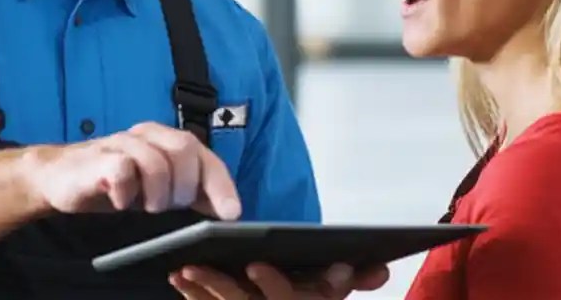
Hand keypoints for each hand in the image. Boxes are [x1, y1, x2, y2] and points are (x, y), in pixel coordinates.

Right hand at [23, 122, 240, 219]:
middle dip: (185, 186)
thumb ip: (190, 190)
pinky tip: (121, 201)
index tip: (231, 213)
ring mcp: (121, 144)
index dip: (221, 184)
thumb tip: (227, 209)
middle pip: (185, 149)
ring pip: (156, 161)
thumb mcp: (158, 186)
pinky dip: (127, 192)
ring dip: (158, 193)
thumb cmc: (115, 181)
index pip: (205, 155)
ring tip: (146, 206)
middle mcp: (148, 135)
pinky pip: (121, 170)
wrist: (61, 176)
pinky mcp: (98, 160)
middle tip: (171, 205)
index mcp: (167, 139)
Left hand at [168, 262, 389, 298]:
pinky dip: (194, 297)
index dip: (272, 286)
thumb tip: (380, 269)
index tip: (255, 265)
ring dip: (198, 292)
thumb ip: (353, 282)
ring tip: (181, 270)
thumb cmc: (310, 299)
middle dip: (218, 287)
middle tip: (193, 267)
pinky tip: (181, 279)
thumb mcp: (333, 298)